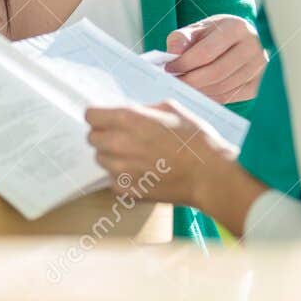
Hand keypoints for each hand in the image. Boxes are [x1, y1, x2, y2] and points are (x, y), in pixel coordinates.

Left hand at [84, 100, 236, 207]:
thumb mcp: (172, 110)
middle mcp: (118, 144)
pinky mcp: (127, 190)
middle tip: (124, 137)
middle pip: (92, 138)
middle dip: (105, 135)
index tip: (106, 119)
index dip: (99, 116)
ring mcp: (121, 170)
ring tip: (137, 156)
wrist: (209, 175)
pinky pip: (112, 180)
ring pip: (101, 160)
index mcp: (128, 119)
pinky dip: (122, 177)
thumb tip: (134, 113)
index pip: (90, 115)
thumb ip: (145, 110)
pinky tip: (142, 172)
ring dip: (113, 156)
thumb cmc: (196, 140)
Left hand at [165, 14, 264, 102]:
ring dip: (200, 91)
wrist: (239, 40)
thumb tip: (172, 54)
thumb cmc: (214, 34)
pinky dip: (211, 98)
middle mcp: (253, 47)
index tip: (168, 69)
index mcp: (237, 28)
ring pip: (223, 87)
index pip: (206, 52)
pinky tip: (198, 93)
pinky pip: (230, 96)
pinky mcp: (258, 84)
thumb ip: (182, 38)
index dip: (185, 63)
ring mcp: (259, 67)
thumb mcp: (198, 29)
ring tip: (184, 89)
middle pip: (216, 72)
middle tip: (174, 84)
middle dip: (191, 81)